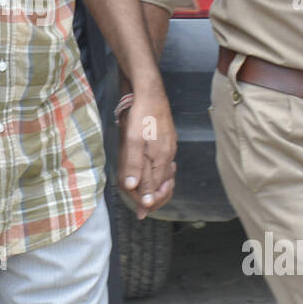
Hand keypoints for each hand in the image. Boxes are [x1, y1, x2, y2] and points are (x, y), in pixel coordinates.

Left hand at [118, 86, 176, 219]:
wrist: (149, 90)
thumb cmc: (140, 114)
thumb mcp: (133, 140)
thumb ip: (133, 164)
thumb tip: (133, 187)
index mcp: (160, 158)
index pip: (156, 188)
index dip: (147, 202)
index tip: (140, 213)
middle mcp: (168, 154)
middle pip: (164, 184)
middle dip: (155, 198)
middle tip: (144, 210)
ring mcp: (169, 146)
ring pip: (165, 173)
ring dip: (158, 187)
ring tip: (150, 198)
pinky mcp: (167, 139)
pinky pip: (166, 163)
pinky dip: (161, 173)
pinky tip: (156, 173)